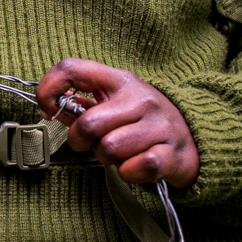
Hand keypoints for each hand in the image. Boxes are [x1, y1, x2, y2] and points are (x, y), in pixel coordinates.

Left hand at [36, 59, 198, 188]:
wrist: (194, 137)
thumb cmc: (143, 120)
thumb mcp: (116, 101)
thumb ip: (82, 103)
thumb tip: (50, 107)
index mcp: (119, 80)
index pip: (71, 68)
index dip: (48, 89)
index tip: (48, 109)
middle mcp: (140, 98)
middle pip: (88, 124)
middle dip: (81, 142)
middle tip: (93, 144)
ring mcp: (158, 125)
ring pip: (108, 149)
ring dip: (107, 158)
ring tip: (120, 152)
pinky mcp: (170, 154)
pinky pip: (132, 169)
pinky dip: (128, 173)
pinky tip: (135, 165)